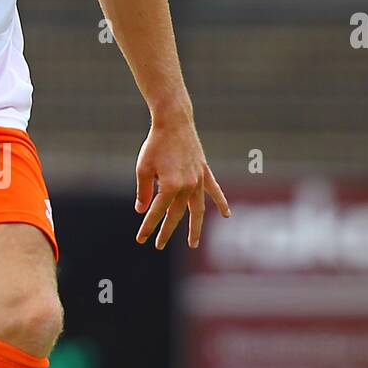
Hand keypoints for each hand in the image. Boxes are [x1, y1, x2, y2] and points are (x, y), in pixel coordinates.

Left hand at [134, 114, 229, 249]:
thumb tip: (142, 211)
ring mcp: (198, 180)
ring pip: (197, 210)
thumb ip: (143, 192)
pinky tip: (226, 215)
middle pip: (176, 215)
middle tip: (158, 245)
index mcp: (169, 187)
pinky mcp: (205, 172)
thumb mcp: (143, 169)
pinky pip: (215, 191)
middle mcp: (187, 186)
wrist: (173, 122)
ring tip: (193, 243)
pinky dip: (221, 203)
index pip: (156, 213)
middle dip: (166, 231)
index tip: (141, 239)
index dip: (148, 227)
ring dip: (195, 227)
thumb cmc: (155, 144)